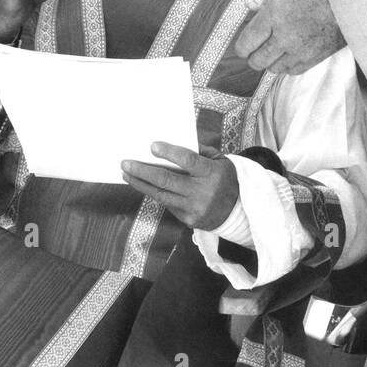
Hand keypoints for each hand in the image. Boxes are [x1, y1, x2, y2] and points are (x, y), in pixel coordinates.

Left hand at [121, 143, 238, 230]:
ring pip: (161, 195)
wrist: (240, 211)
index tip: (152, 145)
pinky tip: (142, 185)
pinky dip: (153, 193)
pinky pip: (167, 205)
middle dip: (143, 171)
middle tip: (126, 162)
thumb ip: (199, 152)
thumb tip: (172, 145)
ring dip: (141, 184)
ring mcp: (194, 209)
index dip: (169, 153)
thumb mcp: (220, 160)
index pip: (188, 161)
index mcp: (212, 173)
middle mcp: (202, 192)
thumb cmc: (226, 179)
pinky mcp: (189, 221)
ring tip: (126, 174)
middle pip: (167, 180)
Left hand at [234, 0, 345, 74]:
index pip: (247, 42)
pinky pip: (291, 71)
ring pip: (273, 69)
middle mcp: (283, 36)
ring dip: (270, 62)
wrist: (348, 2)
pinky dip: (287, 66)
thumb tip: (248, 5)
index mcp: (273, 15)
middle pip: (257, 61)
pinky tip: (288, 55)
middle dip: (252, 58)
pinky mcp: (313, 59)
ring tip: (273, 52)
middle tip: (254, 52)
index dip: (241, 48)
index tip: (242, 48)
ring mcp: (299, 50)